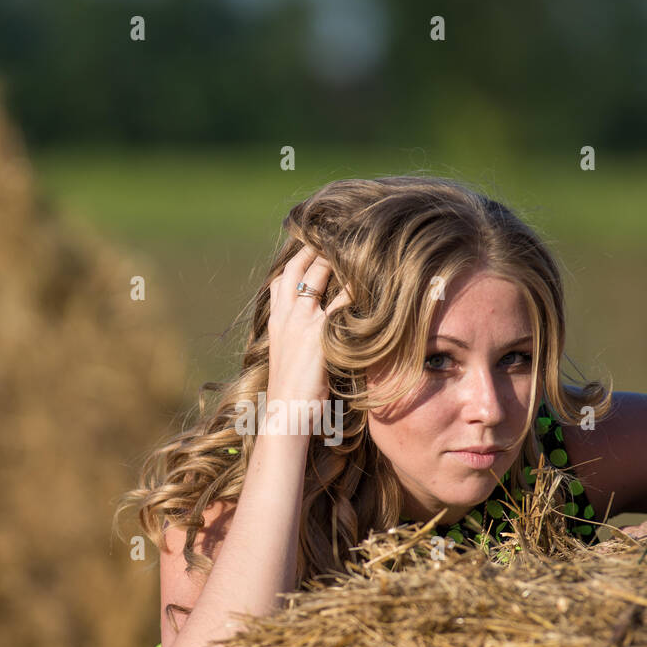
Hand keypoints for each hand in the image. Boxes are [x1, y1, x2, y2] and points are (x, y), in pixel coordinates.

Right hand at [266, 244, 352, 404]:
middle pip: (300, 265)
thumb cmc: (290, 393)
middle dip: (318, 245)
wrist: (285, 415)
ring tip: (358, 241)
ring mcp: (301, 321)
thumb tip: (311, 334)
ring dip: (336, 255)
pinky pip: (341, 300)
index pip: (282, 276)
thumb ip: (296, 337)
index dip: (298, 256)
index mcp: (275, 319)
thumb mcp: (287, 357)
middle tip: (339, 231)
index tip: (314, 242)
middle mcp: (285, 313)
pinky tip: (372, 275)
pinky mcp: (319, 333)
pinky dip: (356, 285)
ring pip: (317, 273)